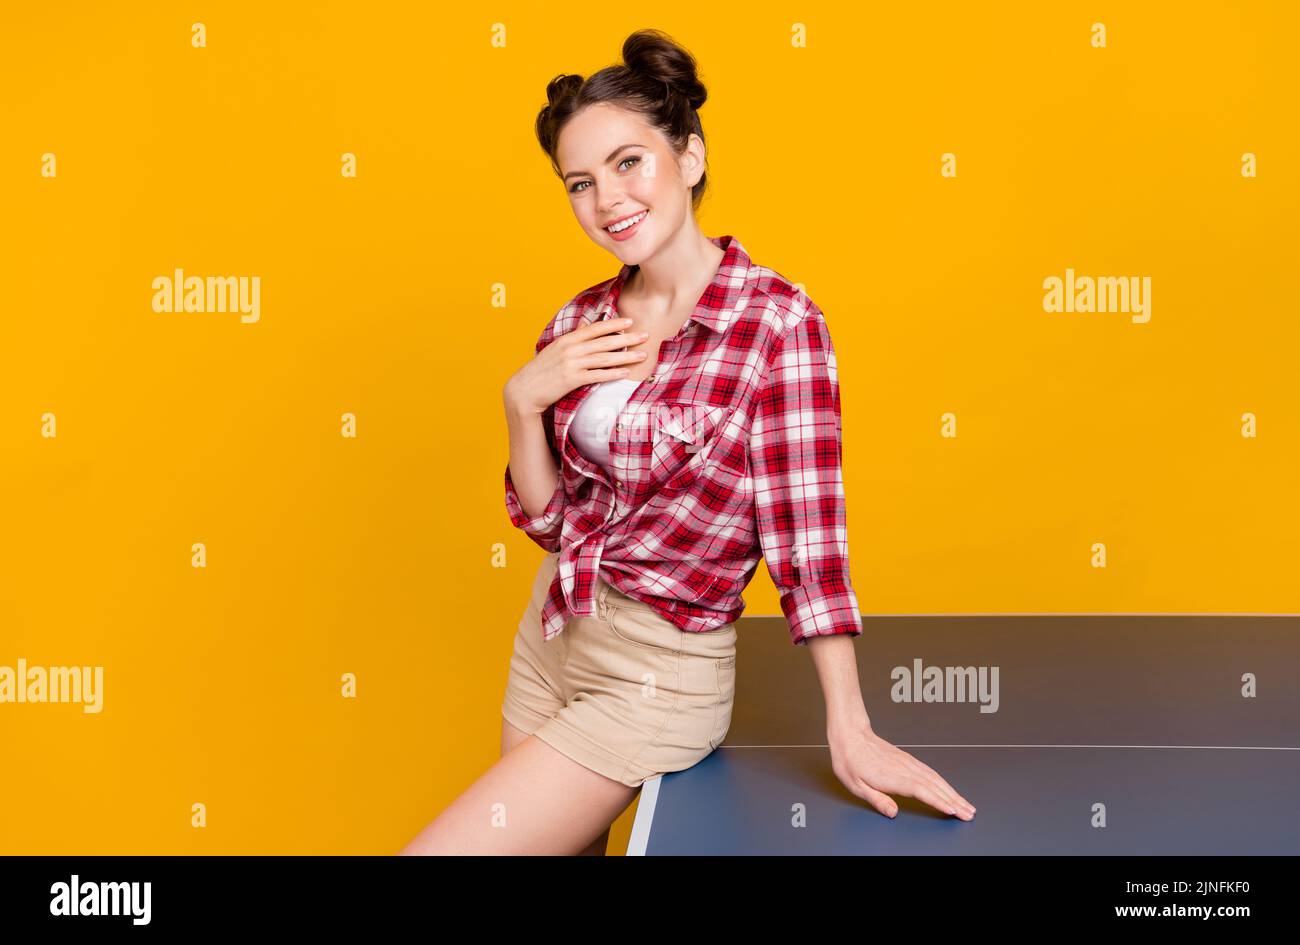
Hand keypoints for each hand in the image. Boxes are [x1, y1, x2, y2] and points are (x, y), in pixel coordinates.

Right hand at [504, 316, 649, 416]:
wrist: (524, 391)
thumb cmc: (540, 371)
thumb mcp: (554, 350)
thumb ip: (571, 340)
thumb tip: (583, 328)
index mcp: (567, 339)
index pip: (595, 328)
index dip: (614, 324)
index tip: (630, 322)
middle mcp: (571, 349)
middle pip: (604, 342)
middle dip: (627, 338)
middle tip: (646, 335)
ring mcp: (571, 364)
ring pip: (604, 358)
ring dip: (626, 356)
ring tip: (642, 355)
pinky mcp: (571, 380)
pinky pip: (597, 375)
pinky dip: (613, 374)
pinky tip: (626, 373)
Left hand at [828, 720, 976, 820]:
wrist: (850, 734)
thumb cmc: (850, 759)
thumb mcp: (854, 784)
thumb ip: (876, 799)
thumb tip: (893, 813)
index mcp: (892, 776)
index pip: (921, 791)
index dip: (938, 801)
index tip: (953, 810)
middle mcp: (904, 769)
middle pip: (935, 786)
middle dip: (954, 800)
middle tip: (970, 813)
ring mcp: (908, 763)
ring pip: (936, 778)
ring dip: (953, 792)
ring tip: (966, 804)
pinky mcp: (908, 760)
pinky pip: (930, 772)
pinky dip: (944, 782)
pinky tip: (949, 789)